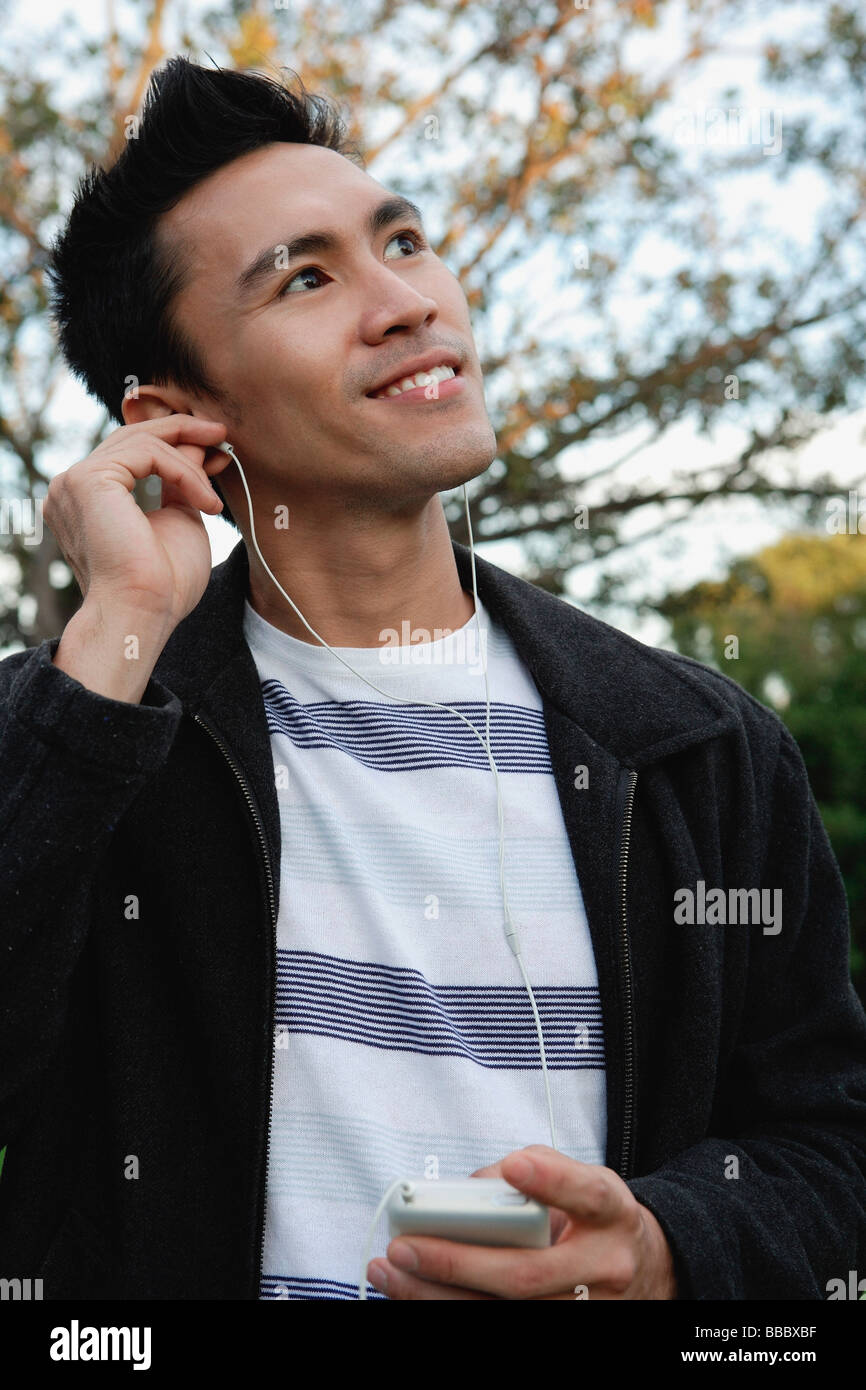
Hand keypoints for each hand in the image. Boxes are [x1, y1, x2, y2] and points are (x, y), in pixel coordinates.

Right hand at [44, 413, 229, 633]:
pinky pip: (147, 453)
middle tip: (221, 435)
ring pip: (143, 442)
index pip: (133, 452)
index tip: (217, 452)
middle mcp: (73, 486)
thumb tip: (195, 444)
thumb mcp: (180, 520)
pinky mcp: (88, 480)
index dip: (177, 445)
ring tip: (213, 497)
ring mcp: (75, 481)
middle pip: (133, 437)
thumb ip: (181, 482)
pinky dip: (184, 471)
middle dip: (183, 432)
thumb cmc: (163, 584)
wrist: (145, 611)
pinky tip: (205, 501)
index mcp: (91, 498)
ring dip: (189, 463)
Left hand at [366, 1145, 676, 1299]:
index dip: (552, 1181)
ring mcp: (584, 1311)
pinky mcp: (562, 1331)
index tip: (516, 1166)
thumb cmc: (595, 1219)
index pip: (588, 1194)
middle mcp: (602, 1268)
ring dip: (438, 1296)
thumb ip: (536, 1168)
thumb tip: (473, 1183)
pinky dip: (452, 1310)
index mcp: (611, 1214)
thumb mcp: (582, 1181)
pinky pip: (500, 1326)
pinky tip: (415, 1295)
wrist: (639, 1269)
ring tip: (391, 1273)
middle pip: (526, 1273)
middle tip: (405, 1245)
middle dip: (457, 1262)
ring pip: (505, 1311)